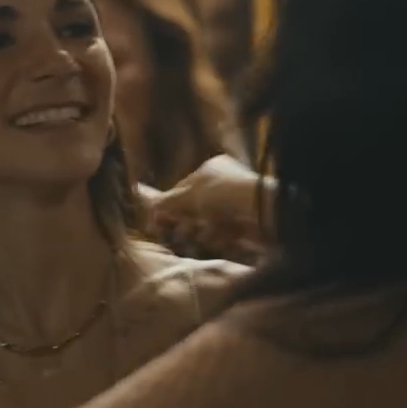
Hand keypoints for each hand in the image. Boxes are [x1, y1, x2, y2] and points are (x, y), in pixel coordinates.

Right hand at [145, 155, 273, 262]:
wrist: (261, 211)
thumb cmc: (222, 195)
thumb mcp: (188, 196)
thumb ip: (166, 202)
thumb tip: (145, 201)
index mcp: (211, 169)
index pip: (182, 188)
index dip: (169, 205)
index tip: (157, 222)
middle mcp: (224, 184)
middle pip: (195, 208)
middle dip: (186, 222)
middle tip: (180, 232)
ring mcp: (236, 204)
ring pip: (209, 223)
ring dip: (203, 231)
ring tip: (205, 234)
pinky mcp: (246, 223)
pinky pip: (225, 232)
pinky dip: (221, 237)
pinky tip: (221, 237)